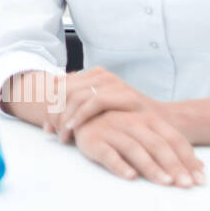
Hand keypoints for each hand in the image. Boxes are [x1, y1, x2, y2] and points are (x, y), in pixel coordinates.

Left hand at [47, 67, 162, 142]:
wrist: (163, 124)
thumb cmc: (126, 121)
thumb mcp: (98, 113)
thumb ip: (76, 109)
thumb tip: (46, 120)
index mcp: (93, 76)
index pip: (61, 86)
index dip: (50, 106)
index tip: (46, 128)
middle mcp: (102, 76)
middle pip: (65, 90)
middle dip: (55, 112)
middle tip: (52, 133)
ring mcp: (114, 84)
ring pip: (77, 95)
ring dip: (65, 116)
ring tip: (62, 135)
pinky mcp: (125, 95)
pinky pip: (94, 101)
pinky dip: (80, 114)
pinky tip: (73, 127)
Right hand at [71, 109, 205, 186]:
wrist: (80, 114)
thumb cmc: (119, 127)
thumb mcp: (146, 131)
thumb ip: (171, 147)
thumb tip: (201, 168)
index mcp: (147, 117)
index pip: (173, 138)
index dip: (188, 158)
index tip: (199, 178)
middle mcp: (130, 121)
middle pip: (156, 144)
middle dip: (174, 165)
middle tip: (186, 184)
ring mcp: (111, 129)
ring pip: (134, 148)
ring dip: (151, 167)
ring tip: (165, 182)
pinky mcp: (93, 140)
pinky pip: (107, 153)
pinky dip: (119, 165)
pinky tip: (131, 177)